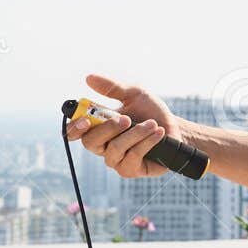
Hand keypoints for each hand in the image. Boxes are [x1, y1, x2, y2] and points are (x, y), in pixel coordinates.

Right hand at [68, 73, 183, 178]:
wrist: (174, 128)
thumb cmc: (150, 112)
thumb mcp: (134, 94)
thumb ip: (112, 88)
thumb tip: (89, 78)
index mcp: (97, 128)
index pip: (75, 132)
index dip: (74, 128)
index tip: (85, 119)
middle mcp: (103, 146)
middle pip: (91, 142)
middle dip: (108, 128)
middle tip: (126, 119)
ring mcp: (116, 160)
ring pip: (115, 149)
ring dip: (135, 134)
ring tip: (152, 124)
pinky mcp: (130, 170)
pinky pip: (133, 157)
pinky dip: (147, 142)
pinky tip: (158, 133)